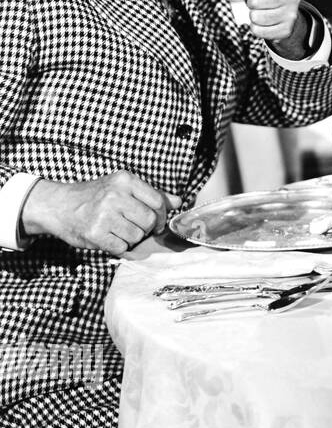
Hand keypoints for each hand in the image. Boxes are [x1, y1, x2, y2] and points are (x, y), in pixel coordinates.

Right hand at [21, 173, 180, 255]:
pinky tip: (108, 238)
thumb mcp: (122, 187)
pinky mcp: (95, 233)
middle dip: (145, 229)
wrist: (57, 205)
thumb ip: (151, 194)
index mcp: (125, 181)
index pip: (159, 202)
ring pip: (137, 236)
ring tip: (116, 230)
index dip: (162, 216)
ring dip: (131, 238)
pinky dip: (118, 247)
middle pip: (149, 221)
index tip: (156, 223)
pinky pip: (122, 247)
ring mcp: (104, 215)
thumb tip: (178, 202)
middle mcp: (115, 196)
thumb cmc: (94, 197)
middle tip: (133, 228)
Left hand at [244, 0, 306, 53]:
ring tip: (261, 11)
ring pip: (256, 17)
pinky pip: (258, 31)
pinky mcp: (286, 30)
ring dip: (253, 15)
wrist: (286, 10)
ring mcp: (291, 14)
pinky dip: (256, 28)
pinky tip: (264, 22)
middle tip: (257, 1)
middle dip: (250, 2)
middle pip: (254, 1)